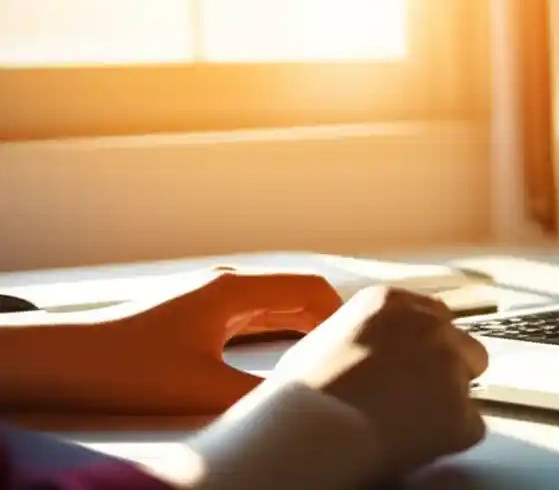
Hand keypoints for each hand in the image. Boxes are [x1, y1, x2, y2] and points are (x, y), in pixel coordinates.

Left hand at [0, 269, 340, 413]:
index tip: (363, 343)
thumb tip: (308, 406)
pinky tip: (281, 361)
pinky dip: (278, 336)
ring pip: (275, 308)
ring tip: (326, 360)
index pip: (311, 286)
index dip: (344, 313)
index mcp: (234, 290)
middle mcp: (226, 287)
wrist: (62, 362)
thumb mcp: (202, 389)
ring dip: (304, 330)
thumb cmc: (125, 365)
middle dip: (330, 322)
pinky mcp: (195, 320)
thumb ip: (260, 398)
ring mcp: (210, 302)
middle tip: (355, 354)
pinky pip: (254, 321)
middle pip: (297, 295)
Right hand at [268, 286, 487, 476]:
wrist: (308, 434)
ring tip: (408, 426)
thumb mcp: (322, 344)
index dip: (422, 345)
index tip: (411, 364)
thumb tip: (362, 354)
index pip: (431, 314)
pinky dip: (448, 440)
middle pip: (462, 345)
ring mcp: (450, 367)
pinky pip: (468, 428)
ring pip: (469, 385)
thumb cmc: (297, 397)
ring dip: (449, 402)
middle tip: (414, 399)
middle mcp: (428, 326)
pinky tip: (412, 447)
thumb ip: (360, 338)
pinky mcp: (462, 412)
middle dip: (446, 370)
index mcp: (391, 303)